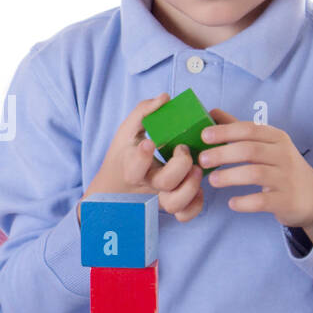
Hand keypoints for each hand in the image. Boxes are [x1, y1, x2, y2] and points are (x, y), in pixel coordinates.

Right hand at [83, 93, 203, 221]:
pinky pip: (185, 214)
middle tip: (182, 149)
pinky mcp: (170, 205)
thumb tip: (165, 98)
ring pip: (175, 203)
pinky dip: (195, 204)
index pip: (134, 167)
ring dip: (190, 187)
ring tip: (196, 169)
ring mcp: (159, 198)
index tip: (149, 144)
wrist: (115, 188)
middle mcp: (147, 185)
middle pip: (165, 183)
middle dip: (179, 165)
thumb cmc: (124, 155)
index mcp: (132, 167)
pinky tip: (197, 187)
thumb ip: (144, 112)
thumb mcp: (127, 132)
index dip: (143, 157)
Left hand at [198, 109, 312, 239]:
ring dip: (230, 176)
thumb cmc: (281, 166)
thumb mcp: (266, 144)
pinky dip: (244, 202)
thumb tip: (212, 112)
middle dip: (223, 153)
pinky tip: (231, 202)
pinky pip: (262, 201)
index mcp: (276, 138)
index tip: (204, 135)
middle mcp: (283, 155)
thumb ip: (240, 130)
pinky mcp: (286, 200)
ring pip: (255, 174)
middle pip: (250, 150)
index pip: (250, 130)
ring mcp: (286, 178)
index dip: (226, 131)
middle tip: (203, 160)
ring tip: (212, 180)